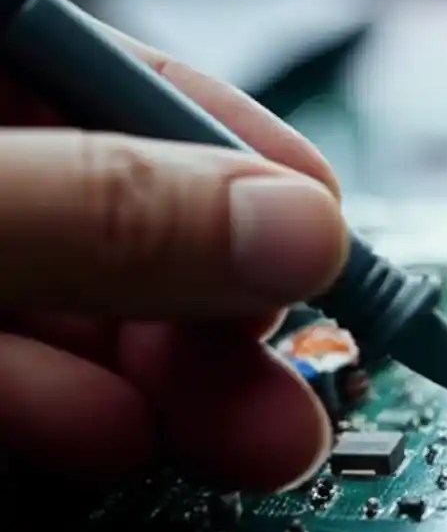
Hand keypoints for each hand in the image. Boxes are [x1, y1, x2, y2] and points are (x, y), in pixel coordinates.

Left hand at [0, 24, 346, 491]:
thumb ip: (107, 211)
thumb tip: (299, 232)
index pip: (146, 91)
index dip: (253, 171)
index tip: (331, 252)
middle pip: (138, 222)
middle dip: (231, 313)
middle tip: (300, 382)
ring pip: (90, 315)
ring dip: (175, 386)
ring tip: (247, 439)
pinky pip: (25, 378)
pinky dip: (77, 418)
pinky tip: (115, 440)